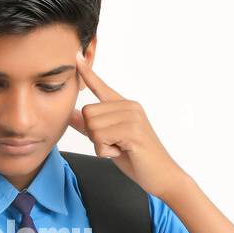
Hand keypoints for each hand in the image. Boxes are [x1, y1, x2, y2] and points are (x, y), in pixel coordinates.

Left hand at [67, 49, 190, 199]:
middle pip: (87, 113)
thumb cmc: (137, 159)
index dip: (87, 73)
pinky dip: (105, 152)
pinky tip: (122, 153)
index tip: (76, 56)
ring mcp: (132, 117)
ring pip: (92, 126)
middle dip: (93, 135)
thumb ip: (91, 127)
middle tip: (113, 145)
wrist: (162, 176)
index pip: (101, 87)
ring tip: (119, 149)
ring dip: (99, 145)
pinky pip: (100, 138)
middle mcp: (129, 106)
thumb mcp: (109, 141)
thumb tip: (71, 115)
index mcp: (124, 106)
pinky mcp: (132, 130)